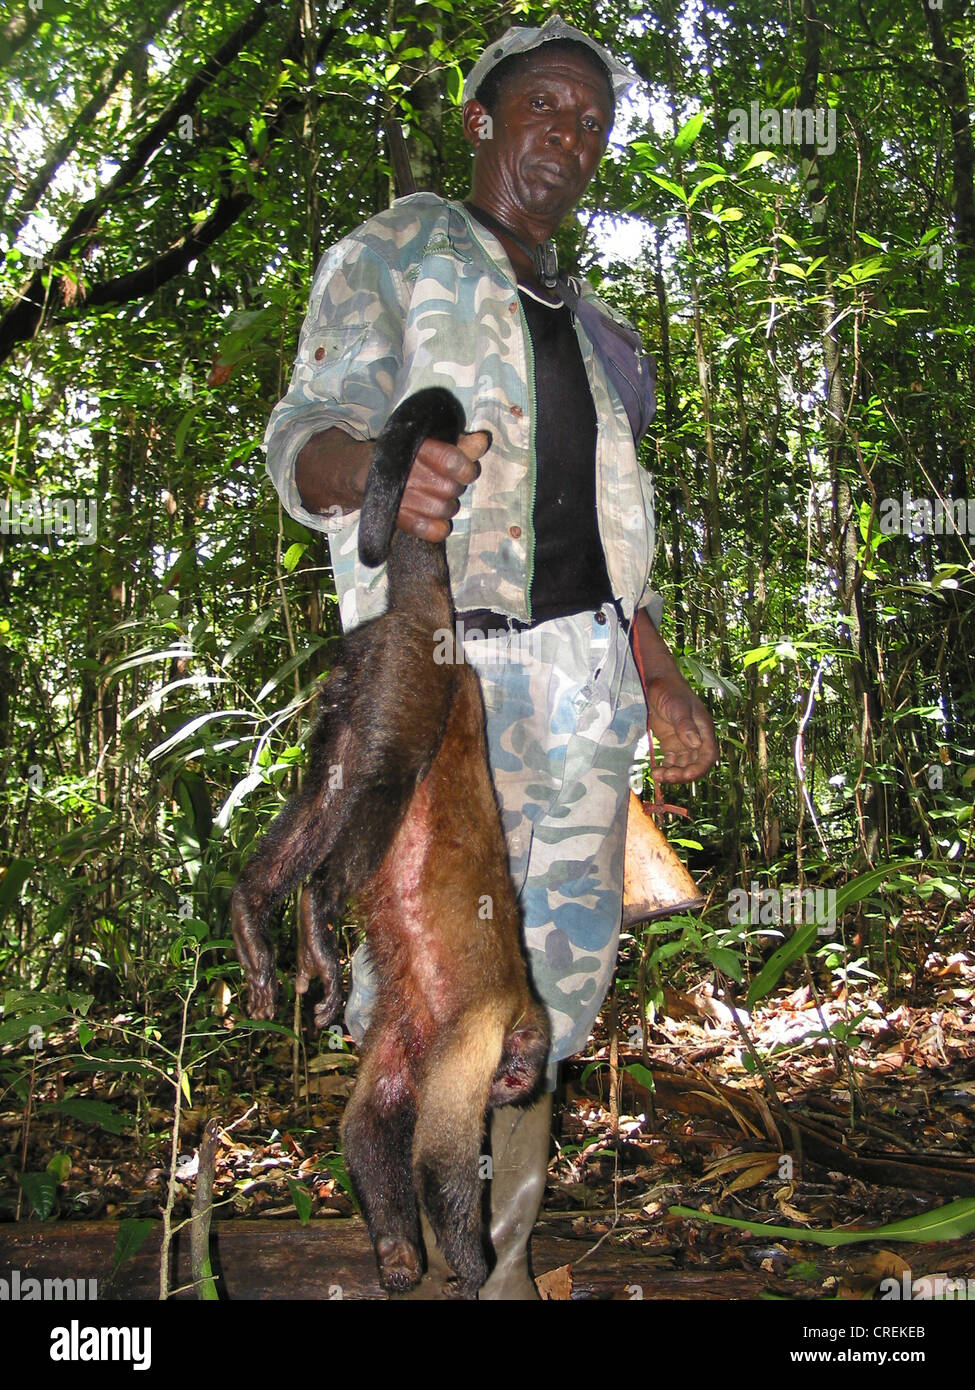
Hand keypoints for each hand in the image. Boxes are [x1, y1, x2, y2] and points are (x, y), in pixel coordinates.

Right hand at [296, 428, 489, 541]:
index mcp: (417, 448)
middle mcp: (409, 472)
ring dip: (447, 508)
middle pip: (451, 488)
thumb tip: (483, 442)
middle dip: (455, 488)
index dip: (467, 470)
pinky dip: (437, 529)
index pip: (452, 462)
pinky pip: (427, 530)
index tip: (467, 472)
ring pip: (443, 509)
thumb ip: (459, 444)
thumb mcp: (429, 444)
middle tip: (447, 485)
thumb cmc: (405, 456)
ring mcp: (401, 496)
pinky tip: (437, 522)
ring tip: (439, 501)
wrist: (363, 472)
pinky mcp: (396, 517)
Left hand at [645, 673, 717, 784]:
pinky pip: (671, 761)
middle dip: (682, 774)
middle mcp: (696, 738)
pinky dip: (665, 768)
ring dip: (673, 774)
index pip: (708, 756)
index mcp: (704, 730)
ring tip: (657, 775)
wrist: (654, 681)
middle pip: (695, 764)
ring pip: (683, 765)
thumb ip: (685, 725)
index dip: (699, 769)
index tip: (684, 775)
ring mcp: (683, 741)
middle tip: (664, 777)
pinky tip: (655, 770)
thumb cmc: (669, 690)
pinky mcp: (670, 742)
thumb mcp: (678, 707)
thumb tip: (695, 745)